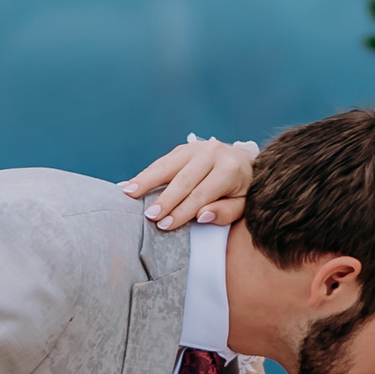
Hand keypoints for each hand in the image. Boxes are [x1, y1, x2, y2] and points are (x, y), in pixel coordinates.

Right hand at [118, 135, 259, 228]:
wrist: (246, 164)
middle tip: (149, 215)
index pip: (201, 194)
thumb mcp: (242, 206)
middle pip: (183, 179)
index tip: (165, 226)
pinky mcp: (184, 148)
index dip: (182, 211)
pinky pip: (162, 162)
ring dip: (146, 181)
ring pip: (167, 166)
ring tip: (128, 193)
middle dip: (164, 199)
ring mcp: (197, 147)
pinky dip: (145, 174)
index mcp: (230, 169)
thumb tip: (201, 215)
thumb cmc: (242, 192)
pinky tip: (130, 185)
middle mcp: (213, 153)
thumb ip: (225, 212)